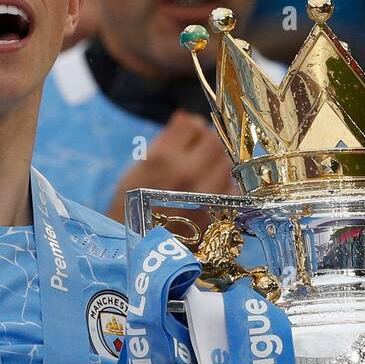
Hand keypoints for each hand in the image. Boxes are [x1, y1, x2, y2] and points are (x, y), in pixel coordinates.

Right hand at [106, 111, 233, 222]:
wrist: (136, 247)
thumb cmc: (132, 205)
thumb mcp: (139, 167)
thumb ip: (166, 139)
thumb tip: (186, 116)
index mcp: (162, 159)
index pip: (194, 125)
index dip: (193, 127)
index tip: (190, 134)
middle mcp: (186, 175)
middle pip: (215, 142)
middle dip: (209, 142)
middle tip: (201, 151)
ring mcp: (204, 196)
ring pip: (227, 164)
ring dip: (219, 163)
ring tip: (206, 172)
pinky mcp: (215, 215)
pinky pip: (232, 189)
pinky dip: (225, 186)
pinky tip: (212, 191)